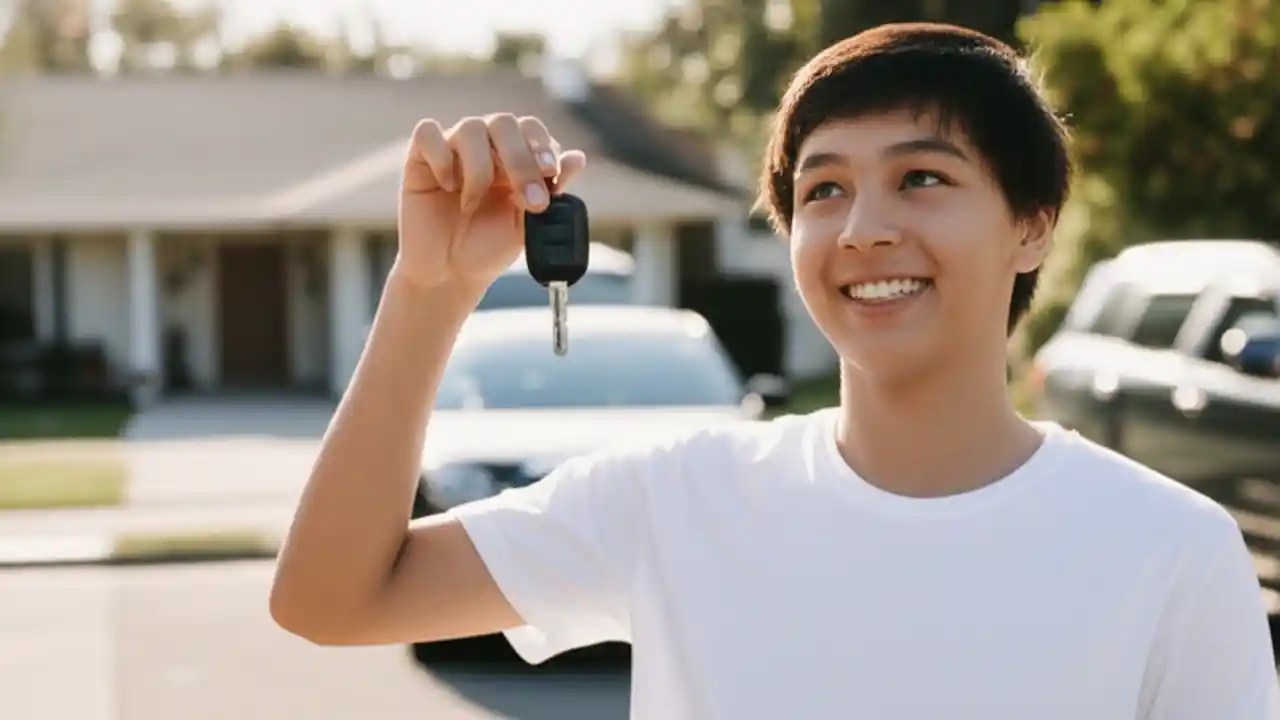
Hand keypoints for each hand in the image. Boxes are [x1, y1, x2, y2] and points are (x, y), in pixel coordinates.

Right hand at [395, 113, 586, 293]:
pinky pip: (427, 133)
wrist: (451, 275)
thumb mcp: (528, 222)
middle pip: (503, 122)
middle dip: (520, 159)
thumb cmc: (489, 247)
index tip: (551, 173)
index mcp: (513, 156)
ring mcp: (452, 150)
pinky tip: (448, 186)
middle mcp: (484, 147)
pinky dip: (441, 157)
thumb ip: (552, 190)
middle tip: (529, 199)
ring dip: (480, 168)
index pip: (530, 129)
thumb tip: (578, 157)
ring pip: (470, 127)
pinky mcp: (419, 159)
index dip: (541, 146)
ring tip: (474, 203)